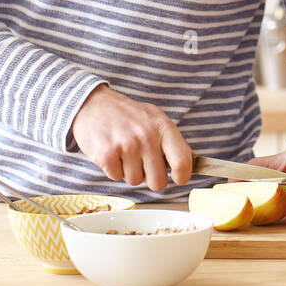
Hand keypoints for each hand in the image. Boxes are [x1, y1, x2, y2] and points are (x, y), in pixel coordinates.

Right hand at [70, 85, 191, 191]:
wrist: (93, 104)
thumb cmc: (128, 114)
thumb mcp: (155, 119)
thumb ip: (173, 141)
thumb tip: (192, 162)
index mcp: (163, 127)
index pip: (182, 161)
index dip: (182, 176)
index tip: (178, 178)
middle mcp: (146, 137)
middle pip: (158, 181)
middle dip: (150, 178)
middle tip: (142, 163)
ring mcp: (126, 146)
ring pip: (135, 181)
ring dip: (129, 171)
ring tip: (124, 152)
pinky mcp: (107, 155)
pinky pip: (116, 177)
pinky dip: (113, 169)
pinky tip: (112, 152)